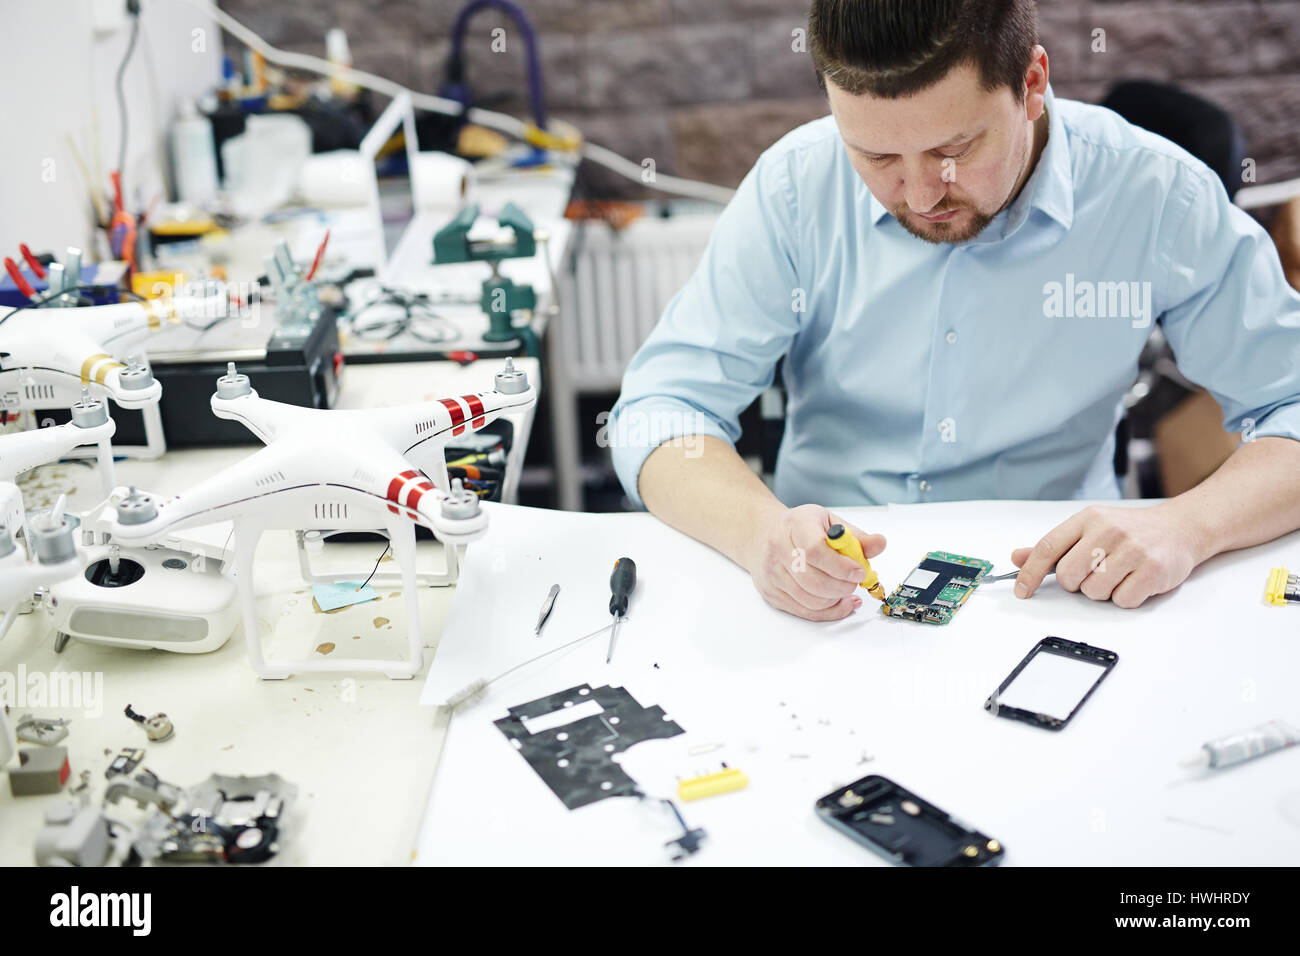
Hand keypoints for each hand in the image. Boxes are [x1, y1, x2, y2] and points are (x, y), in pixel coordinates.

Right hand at [742, 504, 885, 620]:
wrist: (763, 535)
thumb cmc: (801, 528)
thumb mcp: (829, 522)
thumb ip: (856, 537)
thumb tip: (880, 544)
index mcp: (795, 525)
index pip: (815, 550)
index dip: (841, 566)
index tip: (859, 571)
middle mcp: (778, 549)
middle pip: (813, 580)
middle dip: (842, 586)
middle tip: (855, 582)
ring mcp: (772, 574)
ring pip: (810, 600)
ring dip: (836, 599)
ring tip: (846, 589)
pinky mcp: (771, 593)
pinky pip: (805, 612)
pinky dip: (829, 611)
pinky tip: (841, 602)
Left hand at [1010, 503, 1205, 607]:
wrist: (1180, 528)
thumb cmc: (1130, 531)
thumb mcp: (1089, 529)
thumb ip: (1054, 546)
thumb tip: (1017, 557)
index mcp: (1087, 519)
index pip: (1048, 548)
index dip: (1029, 573)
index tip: (1021, 590)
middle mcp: (1108, 530)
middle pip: (1068, 576)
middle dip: (1075, 583)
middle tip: (1093, 573)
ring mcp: (1132, 549)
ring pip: (1093, 591)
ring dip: (1101, 591)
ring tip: (1117, 574)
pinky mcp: (1152, 570)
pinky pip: (1121, 601)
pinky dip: (1124, 598)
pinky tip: (1134, 581)